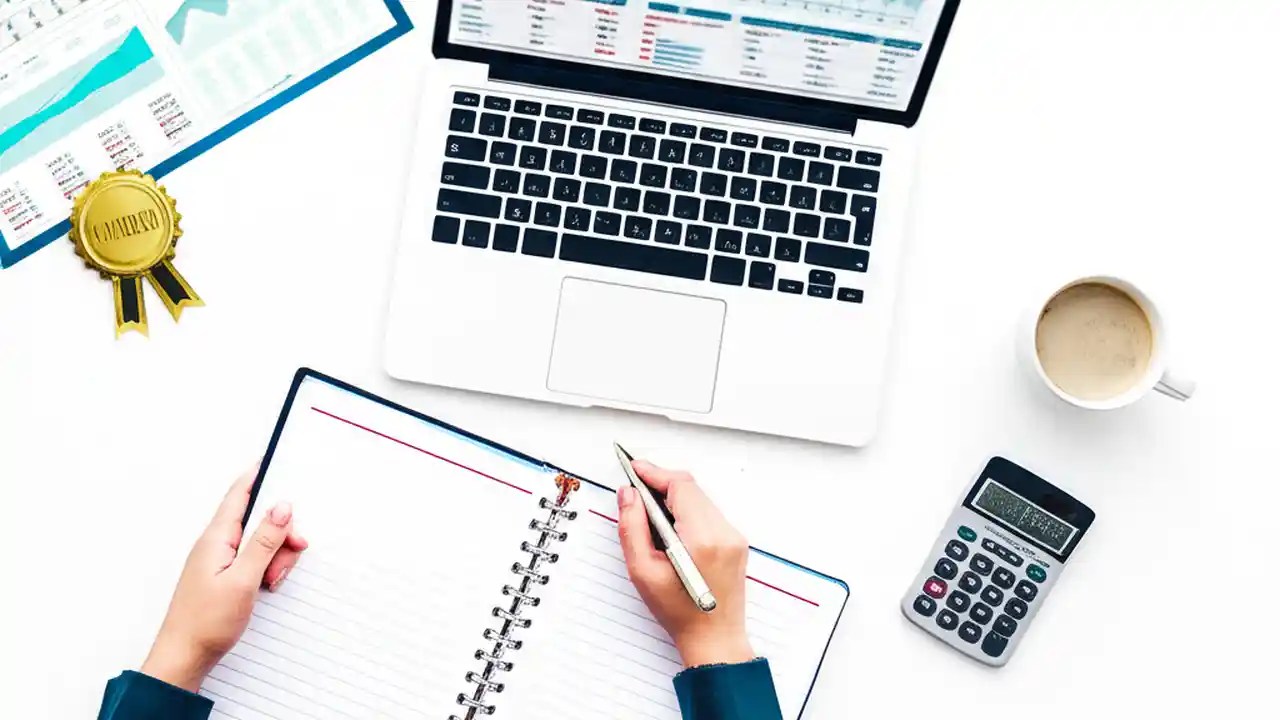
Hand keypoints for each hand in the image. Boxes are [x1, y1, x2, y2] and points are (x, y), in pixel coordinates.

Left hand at [140, 466, 307, 691]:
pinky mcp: (224, 576)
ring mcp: (219, 560)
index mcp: (217, 538)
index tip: (271, 459)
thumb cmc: (207, 623)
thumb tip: (281, 506)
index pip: (238, 495)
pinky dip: (265, 569)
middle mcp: (216, 544)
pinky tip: (265, 586)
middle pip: (258, 521)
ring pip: (259, 543)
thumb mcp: (245, 579)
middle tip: (287, 558)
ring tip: (270, 582)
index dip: (256, 475)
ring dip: (274, 557)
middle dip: (280, 534)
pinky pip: (252, 560)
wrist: (184, 657)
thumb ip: (264, 541)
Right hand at [617, 460, 753, 668]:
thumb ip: (632, 528)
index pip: (680, 487)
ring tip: (650, 511)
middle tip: (636, 489)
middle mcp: (724, 533)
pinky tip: (671, 527)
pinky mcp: (736, 542)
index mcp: (702, 539)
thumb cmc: (679, 613)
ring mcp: (734, 537)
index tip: (635, 468)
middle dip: (662, 483)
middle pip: (691, 489)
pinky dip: (687, 511)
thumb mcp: (643, 571)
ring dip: (675, 498)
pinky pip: (708, 513)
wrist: (714, 639)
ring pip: (700, 499)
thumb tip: (629, 495)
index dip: (654, 473)